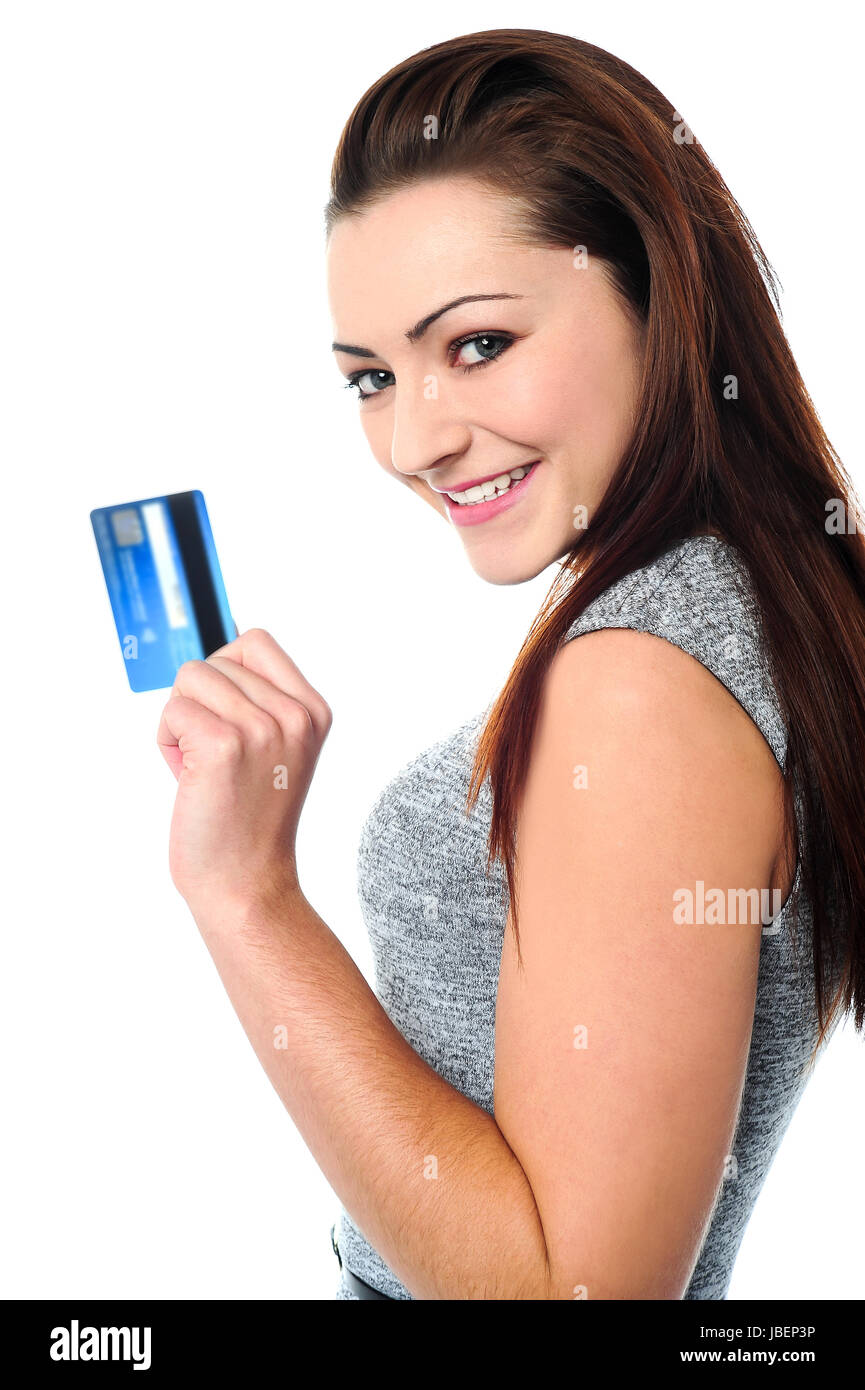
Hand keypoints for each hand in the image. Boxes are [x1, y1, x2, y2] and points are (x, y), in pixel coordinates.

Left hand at [156, 629, 331, 914]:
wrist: (247, 884)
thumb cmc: (250, 820)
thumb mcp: (277, 749)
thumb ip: (259, 699)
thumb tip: (217, 648)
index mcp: (313, 711)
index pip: (253, 642)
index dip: (226, 677)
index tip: (232, 725)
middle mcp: (294, 715)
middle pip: (217, 660)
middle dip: (201, 704)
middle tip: (216, 759)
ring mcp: (262, 728)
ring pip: (191, 678)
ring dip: (182, 720)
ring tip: (203, 767)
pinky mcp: (224, 745)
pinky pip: (174, 711)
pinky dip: (168, 742)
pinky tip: (189, 778)